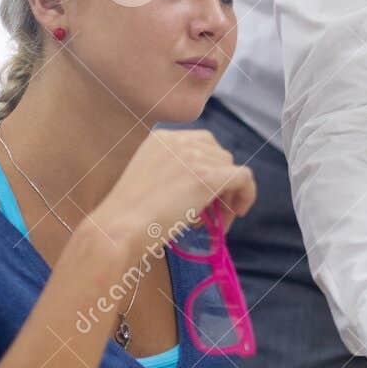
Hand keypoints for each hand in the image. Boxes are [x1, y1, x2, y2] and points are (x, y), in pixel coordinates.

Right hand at [93, 129, 256, 253]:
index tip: (207, 193)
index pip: (202, 143)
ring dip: (228, 194)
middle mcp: (179, 140)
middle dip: (220, 181)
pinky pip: (244, 178)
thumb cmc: (129, 216)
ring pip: (231, 168)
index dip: (210, 167)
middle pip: (219, 154)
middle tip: (214, 211)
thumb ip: (176, 173)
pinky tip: (239, 212)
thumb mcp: (150, 181)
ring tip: (215, 221)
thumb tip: (210, 187)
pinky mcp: (208, 176)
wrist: (119, 229)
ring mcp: (194, 156)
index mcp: (162, 138)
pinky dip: (247, 194)